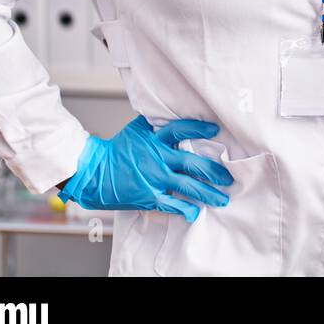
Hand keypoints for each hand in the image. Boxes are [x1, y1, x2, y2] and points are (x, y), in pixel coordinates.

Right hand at [57, 115, 233, 221]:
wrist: (94, 172)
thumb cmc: (116, 150)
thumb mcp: (135, 131)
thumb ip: (155, 124)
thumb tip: (170, 111)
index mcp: (155, 140)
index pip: (181, 130)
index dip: (199, 128)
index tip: (215, 129)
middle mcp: (158, 159)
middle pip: (193, 163)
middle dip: (214, 171)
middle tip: (229, 177)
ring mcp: (154, 179)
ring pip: (188, 186)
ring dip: (208, 193)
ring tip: (223, 198)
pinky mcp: (148, 196)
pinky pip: (172, 204)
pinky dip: (185, 210)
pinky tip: (196, 213)